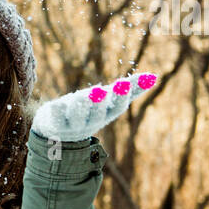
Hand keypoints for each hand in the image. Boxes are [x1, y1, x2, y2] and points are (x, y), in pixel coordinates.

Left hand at [30, 72, 157, 141]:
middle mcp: (90, 121)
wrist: (57, 131)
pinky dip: (56, 112)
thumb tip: (154, 77)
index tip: (123, 83)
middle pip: (97, 114)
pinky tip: (56, 105)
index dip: (120, 97)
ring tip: (82, 96)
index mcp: (105, 114)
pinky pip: (56, 119)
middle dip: (100, 103)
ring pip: (77, 118)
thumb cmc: (88, 110)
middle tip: (101, 90)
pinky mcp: (55, 123)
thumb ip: (130, 90)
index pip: (116, 108)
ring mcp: (72, 124)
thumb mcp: (109, 100)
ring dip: (81, 107)